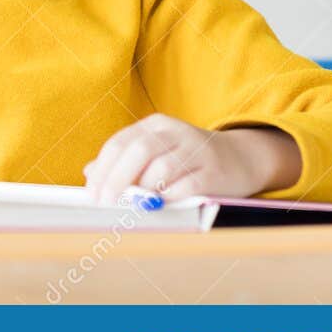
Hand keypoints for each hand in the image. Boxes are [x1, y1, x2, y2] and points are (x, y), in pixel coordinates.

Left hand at [82, 113, 301, 203]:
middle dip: (116, 179)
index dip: (102, 168)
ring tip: (131, 205)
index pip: (120, 143)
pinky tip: (159, 205)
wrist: (241, 159)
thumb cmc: (188, 159)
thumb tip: (90, 173)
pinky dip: (168, 198)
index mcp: (154, 125)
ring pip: (161, 168)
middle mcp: (174, 132)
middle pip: (138, 151)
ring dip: (142, 190)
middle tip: (104, 202)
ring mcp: (196, 150)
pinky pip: (186, 186)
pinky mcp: (213, 171)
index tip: (91, 192)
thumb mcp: (156, 152)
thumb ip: (125, 160)